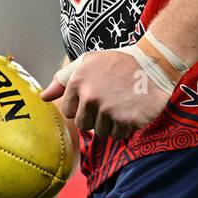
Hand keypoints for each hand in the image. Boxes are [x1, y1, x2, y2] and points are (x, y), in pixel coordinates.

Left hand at [39, 49, 170, 138]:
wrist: (154, 63)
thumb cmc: (119, 62)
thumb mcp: (88, 62)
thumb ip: (63, 79)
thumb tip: (43, 97)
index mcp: (78, 82)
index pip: (70, 112)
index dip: (84, 107)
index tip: (98, 96)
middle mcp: (91, 97)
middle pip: (84, 125)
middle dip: (96, 118)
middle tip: (111, 102)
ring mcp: (109, 109)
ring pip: (101, 132)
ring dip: (111, 123)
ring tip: (122, 104)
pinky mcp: (127, 120)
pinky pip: (119, 135)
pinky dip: (125, 127)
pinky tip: (132, 110)